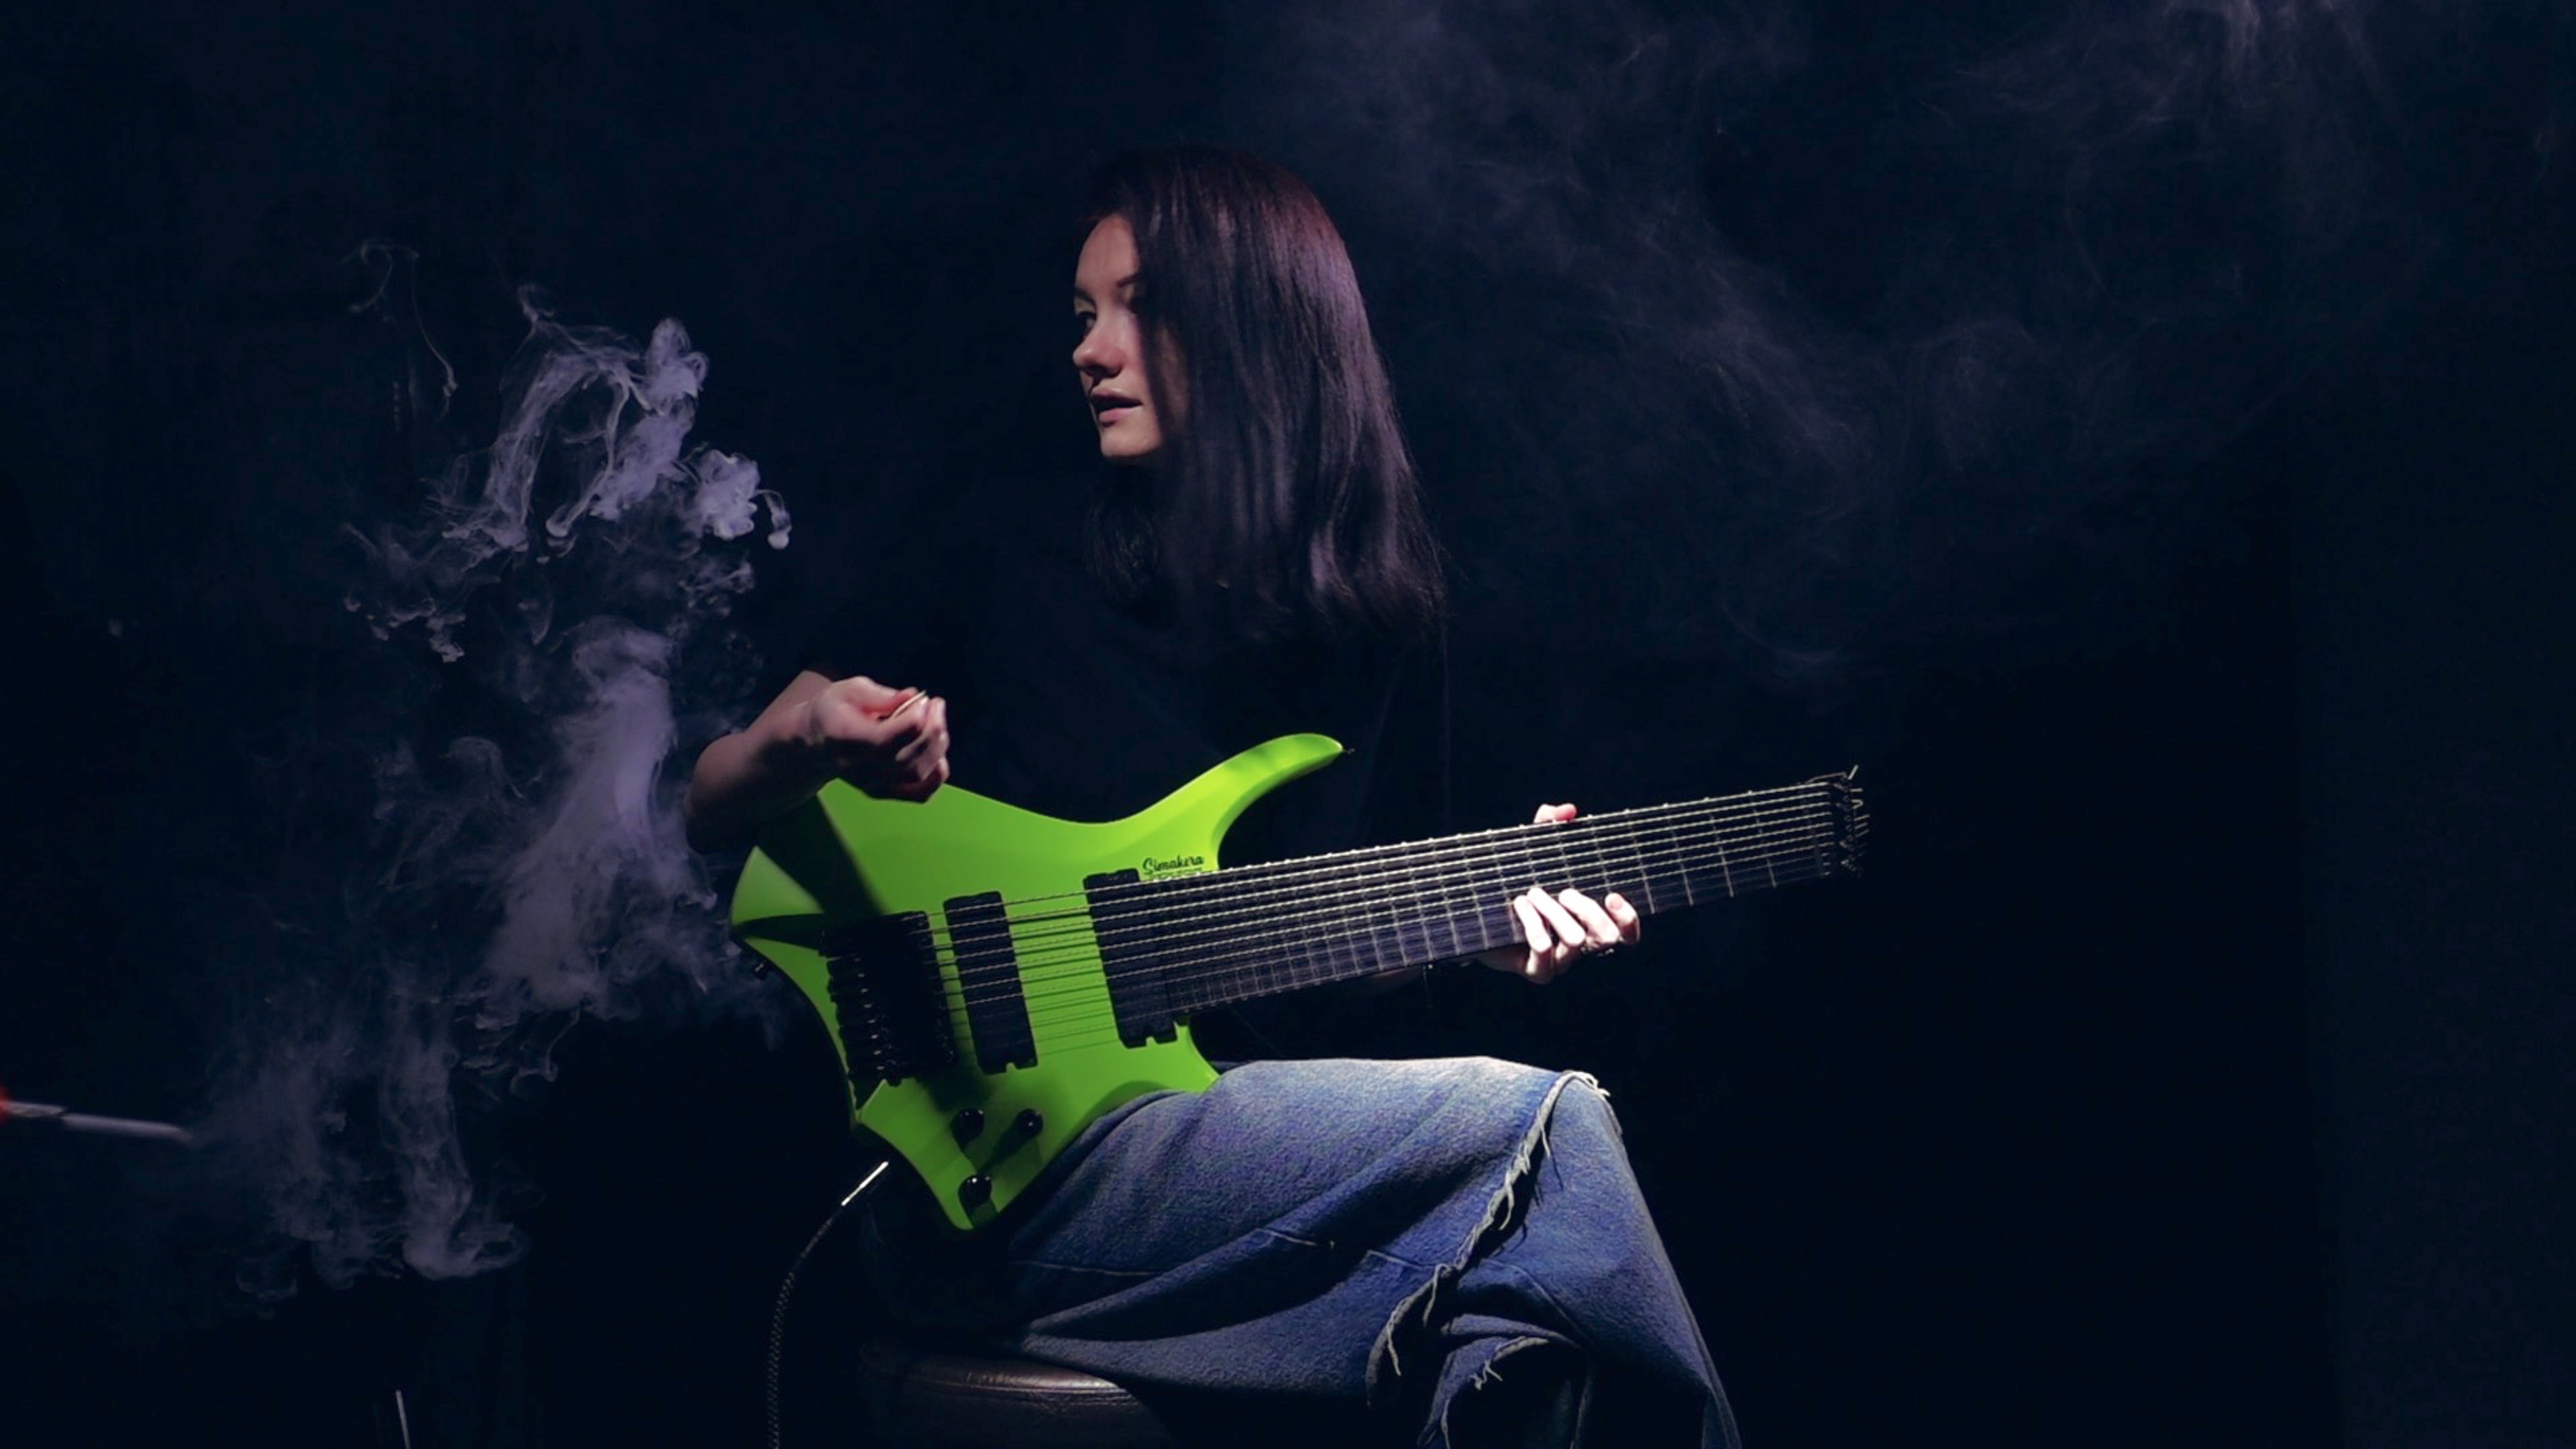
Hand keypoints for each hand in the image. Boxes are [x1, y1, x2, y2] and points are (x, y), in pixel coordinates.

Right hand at [793, 675, 950, 801]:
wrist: (816, 743)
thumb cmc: (834, 711)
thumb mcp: (849, 690)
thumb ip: (881, 695)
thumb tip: (912, 696)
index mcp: (847, 738)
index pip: (888, 738)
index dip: (915, 717)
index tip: (923, 699)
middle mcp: (859, 768)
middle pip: (907, 757)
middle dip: (932, 729)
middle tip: (936, 705)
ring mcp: (872, 784)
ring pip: (917, 774)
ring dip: (937, 747)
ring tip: (937, 724)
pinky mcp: (882, 792)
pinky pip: (919, 794)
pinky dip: (937, 775)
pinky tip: (938, 753)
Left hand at [1475, 803, 1641, 983]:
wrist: (1475, 914)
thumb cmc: (1512, 883)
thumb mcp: (1529, 851)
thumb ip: (1547, 827)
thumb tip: (1567, 810)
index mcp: (1588, 921)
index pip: (1625, 933)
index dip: (1628, 920)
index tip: (1611, 895)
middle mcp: (1579, 945)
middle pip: (1607, 939)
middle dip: (1588, 911)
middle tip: (1565, 892)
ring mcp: (1559, 961)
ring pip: (1575, 942)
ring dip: (1554, 912)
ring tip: (1532, 893)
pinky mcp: (1536, 969)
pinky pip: (1544, 955)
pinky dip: (1533, 925)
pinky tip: (1519, 905)